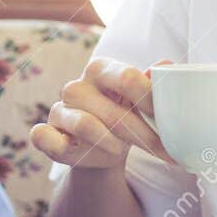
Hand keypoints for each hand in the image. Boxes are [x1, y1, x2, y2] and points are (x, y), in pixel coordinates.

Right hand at [30, 57, 177, 170]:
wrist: (104, 147)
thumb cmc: (124, 116)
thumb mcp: (140, 100)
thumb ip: (152, 83)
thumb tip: (167, 64)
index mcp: (101, 69)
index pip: (128, 78)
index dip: (152, 103)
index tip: (172, 124)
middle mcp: (76, 86)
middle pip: (114, 112)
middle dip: (144, 136)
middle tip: (164, 151)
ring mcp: (59, 109)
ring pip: (85, 126)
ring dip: (112, 144)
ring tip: (121, 150)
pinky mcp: (45, 132)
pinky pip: (44, 137)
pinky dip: (62, 147)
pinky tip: (81, 153)